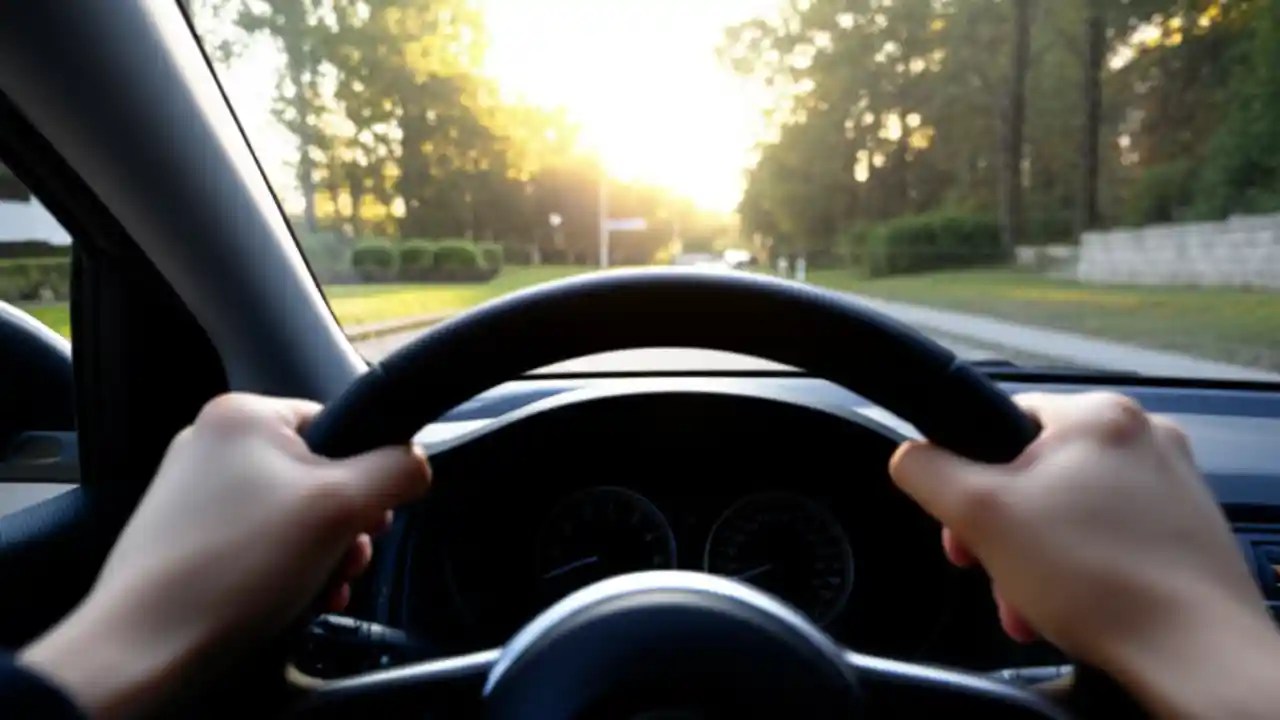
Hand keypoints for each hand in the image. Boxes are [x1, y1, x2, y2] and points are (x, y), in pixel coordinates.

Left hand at [20, 393, 430, 718]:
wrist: (149, 647)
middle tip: (346, 558)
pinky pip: (263, 543)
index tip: (371, 517)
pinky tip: (298, 598)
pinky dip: (291, 570)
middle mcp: (213, 444)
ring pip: (296, 515)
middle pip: (321, 474)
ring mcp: (196, 494)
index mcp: (243, 415)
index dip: (368, 472)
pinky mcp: (190, 539)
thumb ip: (396, 471)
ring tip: (321, 586)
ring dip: (325, 554)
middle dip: (347, 526)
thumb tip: (418, 463)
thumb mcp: (342, 507)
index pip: (340, 424)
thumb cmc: (234, 569)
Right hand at [890, 391, 1279, 718]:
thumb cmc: (1096, 579)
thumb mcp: (979, 515)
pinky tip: (1070, 605)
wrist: (1192, 653)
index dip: (966, 472)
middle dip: (1003, 530)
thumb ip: (927, 471)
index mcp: (1098, 415)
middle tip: (990, 567)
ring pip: (1071, 510)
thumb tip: (908, 456)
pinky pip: (1110, 537)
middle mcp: (1146, 437)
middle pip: (1036, 472)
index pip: (1002, 418)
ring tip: (1029, 601)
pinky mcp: (1187, 531)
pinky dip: (1081, 568)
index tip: (961, 522)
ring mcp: (1174, 485)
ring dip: (1035, 557)